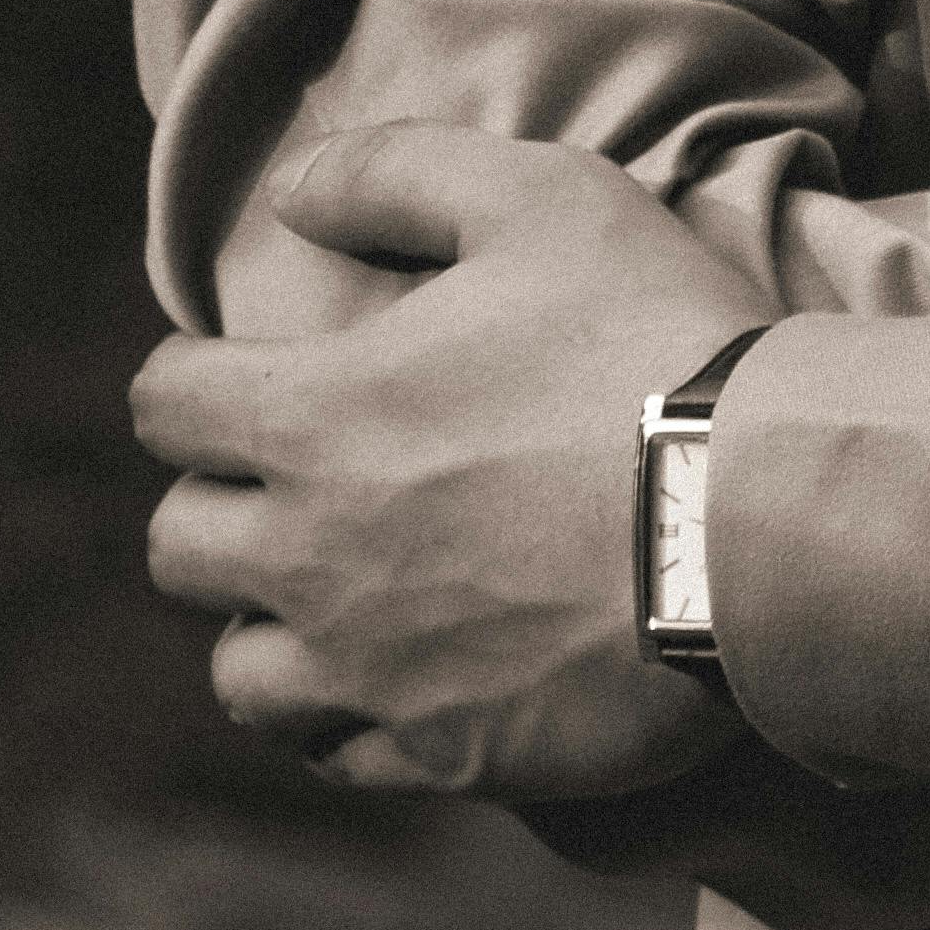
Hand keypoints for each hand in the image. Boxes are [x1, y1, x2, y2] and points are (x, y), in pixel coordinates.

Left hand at [132, 126, 765, 801]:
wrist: (765, 523)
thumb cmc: (655, 342)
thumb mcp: (540, 198)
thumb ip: (395, 173)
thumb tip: (291, 193)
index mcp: (315, 419)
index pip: (164, 404)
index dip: (193, 376)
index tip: (242, 373)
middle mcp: (312, 557)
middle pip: (178, 547)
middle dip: (218, 504)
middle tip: (292, 482)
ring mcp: (373, 670)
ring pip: (239, 676)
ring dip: (267, 629)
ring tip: (335, 596)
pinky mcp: (445, 754)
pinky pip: (341, 755)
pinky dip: (352, 718)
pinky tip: (405, 675)